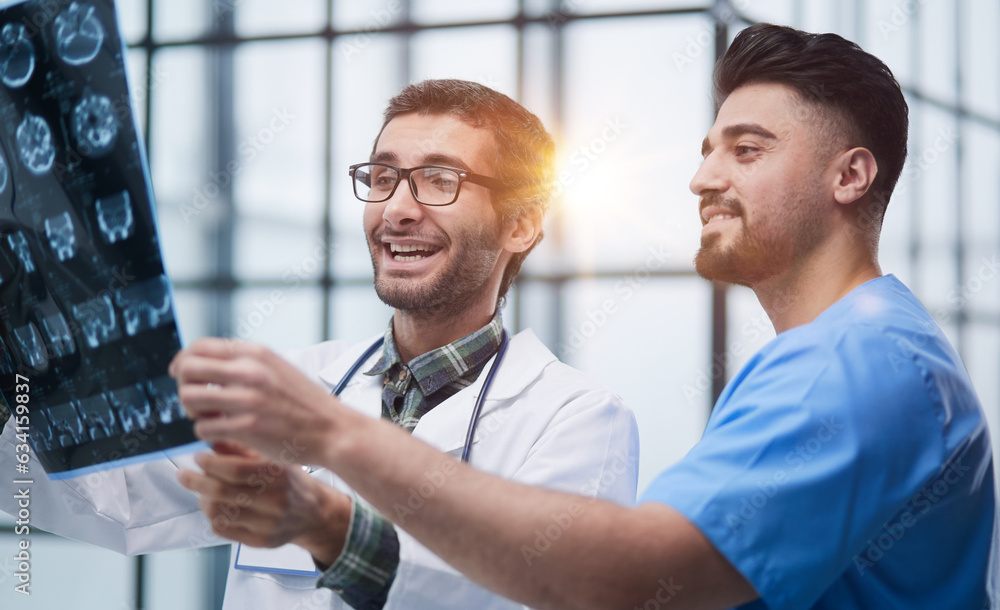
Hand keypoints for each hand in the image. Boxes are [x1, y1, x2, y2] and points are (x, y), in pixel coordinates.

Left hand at [169, 338, 348, 464]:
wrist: (332, 430)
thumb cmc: (305, 403)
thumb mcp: (278, 368)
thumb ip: (247, 363)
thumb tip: (209, 361)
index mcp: (256, 354)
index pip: (200, 347)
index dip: (183, 361)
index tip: (181, 375)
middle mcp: (250, 372)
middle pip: (188, 370)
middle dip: (184, 386)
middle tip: (195, 400)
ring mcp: (249, 400)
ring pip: (190, 398)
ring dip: (193, 411)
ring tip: (208, 418)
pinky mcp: (248, 427)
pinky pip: (204, 427)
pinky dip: (206, 433)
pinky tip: (222, 433)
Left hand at [177, 441, 352, 566]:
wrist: (315, 513)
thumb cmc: (291, 480)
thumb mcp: (275, 457)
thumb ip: (243, 449)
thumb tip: (212, 441)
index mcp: (279, 474)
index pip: (235, 469)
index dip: (210, 463)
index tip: (199, 458)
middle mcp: (276, 499)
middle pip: (222, 492)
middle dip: (196, 482)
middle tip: (184, 475)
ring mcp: (269, 523)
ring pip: (218, 512)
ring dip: (203, 500)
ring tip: (202, 492)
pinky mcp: (262, 541)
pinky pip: (223, 529)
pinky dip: (213, 517)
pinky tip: (216, 507)